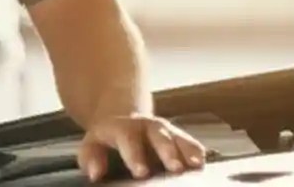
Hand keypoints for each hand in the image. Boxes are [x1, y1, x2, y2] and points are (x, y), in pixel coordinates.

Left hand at [77, 113, 204, 181]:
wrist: (121, 120)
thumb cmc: (106, 140)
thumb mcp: (91, 145)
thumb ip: (91, 158)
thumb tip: (95, 174)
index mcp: (123, 127)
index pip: (129, 139)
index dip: (135, 155)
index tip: (141, 172)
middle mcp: (147, 126)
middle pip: (159, 135)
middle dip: (168, 151)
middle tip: (175, 168)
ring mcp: (165, 130)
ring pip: (178, 137)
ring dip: (188, 150)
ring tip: (196, 165)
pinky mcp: (178, 137)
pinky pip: (190, 143)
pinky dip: (197, 152)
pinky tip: (202, 164)